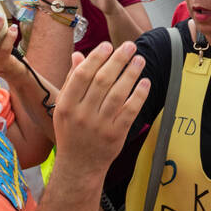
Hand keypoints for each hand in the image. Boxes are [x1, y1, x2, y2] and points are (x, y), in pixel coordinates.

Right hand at [52, 41, 149, 173]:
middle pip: (102, 81)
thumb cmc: (71, 132)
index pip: (82, 75)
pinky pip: (130, 111)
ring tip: (140, 60)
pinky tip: (145, 82)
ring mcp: (100, 126)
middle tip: (130, 46)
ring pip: (118, 94)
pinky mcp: (116, 135)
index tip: (108, 45)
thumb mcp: (65, 108)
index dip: (96, 58)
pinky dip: (139, 95)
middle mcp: (82, 115)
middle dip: (118, 60)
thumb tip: (79, 55)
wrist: (79, 165)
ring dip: (131, 74)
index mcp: (66, 106)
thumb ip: (72, 81)